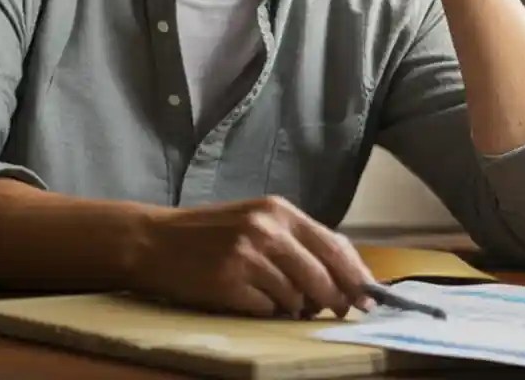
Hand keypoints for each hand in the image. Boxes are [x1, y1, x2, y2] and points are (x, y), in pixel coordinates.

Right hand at [128, 195, 375, 317]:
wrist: (154, 240)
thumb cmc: (210, 234)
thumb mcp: (257, 221)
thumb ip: (298, 240)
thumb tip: (344, 272)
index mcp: (279, 211)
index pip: (334, 246)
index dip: (357, 275)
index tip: (370, 297)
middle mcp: (267, 229)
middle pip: (323, 276)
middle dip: (335, 300)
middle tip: (335, 311)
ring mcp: (247, 256)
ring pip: (296, 297)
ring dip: (294, 307)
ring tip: (274, 299)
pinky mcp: (229, 282)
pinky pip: (267, 310)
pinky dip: (266, 313)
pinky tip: (250, 301)